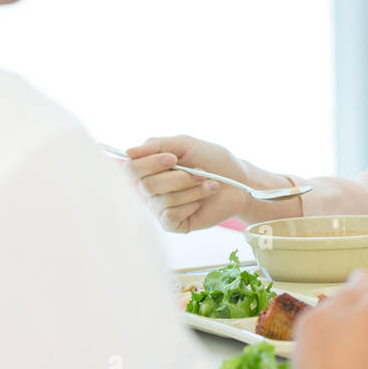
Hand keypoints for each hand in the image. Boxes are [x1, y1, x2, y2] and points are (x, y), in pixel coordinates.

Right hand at [124, 135, 251, 231]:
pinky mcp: (174, 224)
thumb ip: (156, 145)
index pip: (131, 168)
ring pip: (164, 200)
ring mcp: (162, 208)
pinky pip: (171, 216)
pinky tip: (201, 202)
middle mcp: (152, 189)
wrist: (240, 181)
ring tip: (209, 185)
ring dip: (192, 190)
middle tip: (201, 172)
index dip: (149, 164)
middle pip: (147, 186)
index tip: (174, 159)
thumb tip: (127, 152)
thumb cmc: (213, 160)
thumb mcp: (185, 144)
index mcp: (151, 168)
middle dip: (180, 178)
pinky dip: (190, 205)